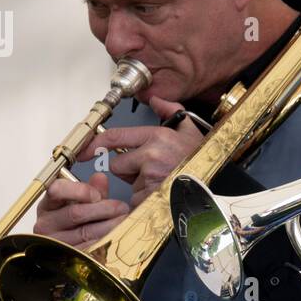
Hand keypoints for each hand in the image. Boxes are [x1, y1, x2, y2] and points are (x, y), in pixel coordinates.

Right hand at [34, 172, 129, 248]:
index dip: (81, 191)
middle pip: (76, 213)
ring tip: (124, 220)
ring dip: (109, 225)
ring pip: (85, 232)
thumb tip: (100, 178)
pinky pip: (89, 248)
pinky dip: (105, 241)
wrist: (65, 251)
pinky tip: (116, 235)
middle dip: (104, 208)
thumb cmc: (74, 222)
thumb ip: (91, 190)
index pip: (56, 190)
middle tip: (122, 207)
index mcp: (47, 205)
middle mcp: (45, 224)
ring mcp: (54, 243)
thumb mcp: (81, 203)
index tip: (98, 195)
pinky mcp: (66, 258)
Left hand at [77, 95, 205, 207]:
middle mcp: (151, 154)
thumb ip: (172, 112)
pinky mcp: (150, 197)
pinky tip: (161, 193)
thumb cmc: (204, 161)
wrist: (217, 187)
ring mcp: (150, 176)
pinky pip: (136, 199)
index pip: (115, 137)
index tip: (83, 150)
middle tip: (150, 169)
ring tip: (160, 181)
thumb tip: (157, 100)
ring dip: (138, 185)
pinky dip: (144, 200)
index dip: (95, 143)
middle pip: (118, 164)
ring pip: (128, 183)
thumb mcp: (191, 131)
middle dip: (128, 169)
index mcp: (157, 136)